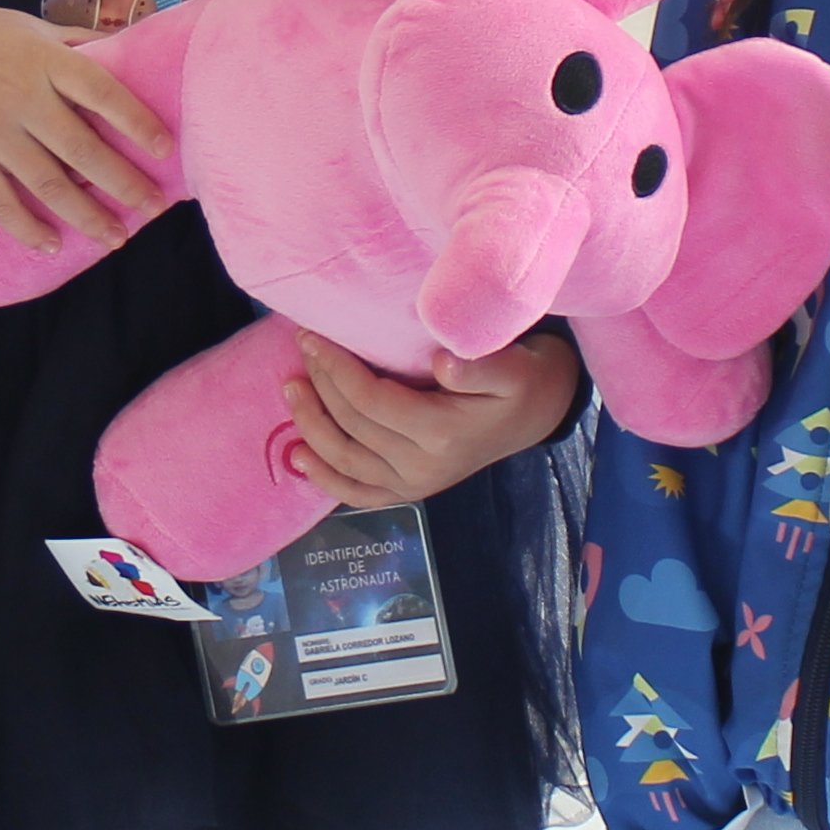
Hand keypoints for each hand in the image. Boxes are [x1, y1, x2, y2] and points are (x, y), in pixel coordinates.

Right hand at [0, 2, 169, 247]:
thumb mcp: (29, 29)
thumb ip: (76, 43)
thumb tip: (131, 47)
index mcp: (44, 62)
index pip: (100, 92)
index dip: (136, 121)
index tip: (165, 148)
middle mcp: (21, 99)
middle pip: (81, 149)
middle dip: (123, 182)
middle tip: (156, 206)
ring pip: (46, 183)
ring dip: (85, 215)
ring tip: (117, 238)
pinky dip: (25, 227)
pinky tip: (52, 245)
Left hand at [284, 330, 578, 510]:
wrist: (538, 414)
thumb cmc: (521, 380)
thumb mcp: (514, 366)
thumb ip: (480, 367)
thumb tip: (444, 363)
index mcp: (444, 433)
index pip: (371, 401)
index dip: (336, 369)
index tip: (314, 336)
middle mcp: (424, 467)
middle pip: (353, 427)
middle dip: (320, 386)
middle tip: (303, 346)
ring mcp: (415, 484)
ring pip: (346, 461)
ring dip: (311, 426)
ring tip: (291, 388)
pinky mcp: (410, 492)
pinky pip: (358, 493)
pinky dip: (325, 478)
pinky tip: (299, 457)